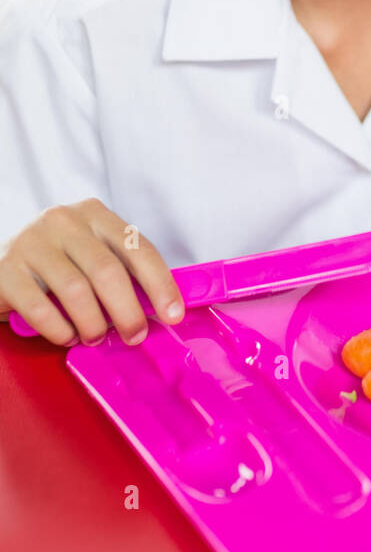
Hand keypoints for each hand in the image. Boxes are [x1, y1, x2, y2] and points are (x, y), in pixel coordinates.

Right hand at [0, 198, 184, 346]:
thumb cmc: (55, 264)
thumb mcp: (89, 253)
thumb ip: (121, 270)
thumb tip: (161, 306)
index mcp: (94, 214)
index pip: (137, 248)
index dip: (160, 284)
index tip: (173, 314)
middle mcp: (63, 221)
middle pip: (107, 271)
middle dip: (127, 311)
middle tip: (135, 336)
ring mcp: (32, 242)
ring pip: (76, 290)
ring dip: (93, 323)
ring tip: (95, 337)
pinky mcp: (5, 268)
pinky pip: (40, 307)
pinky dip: (59, 329)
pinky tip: (66, 336)